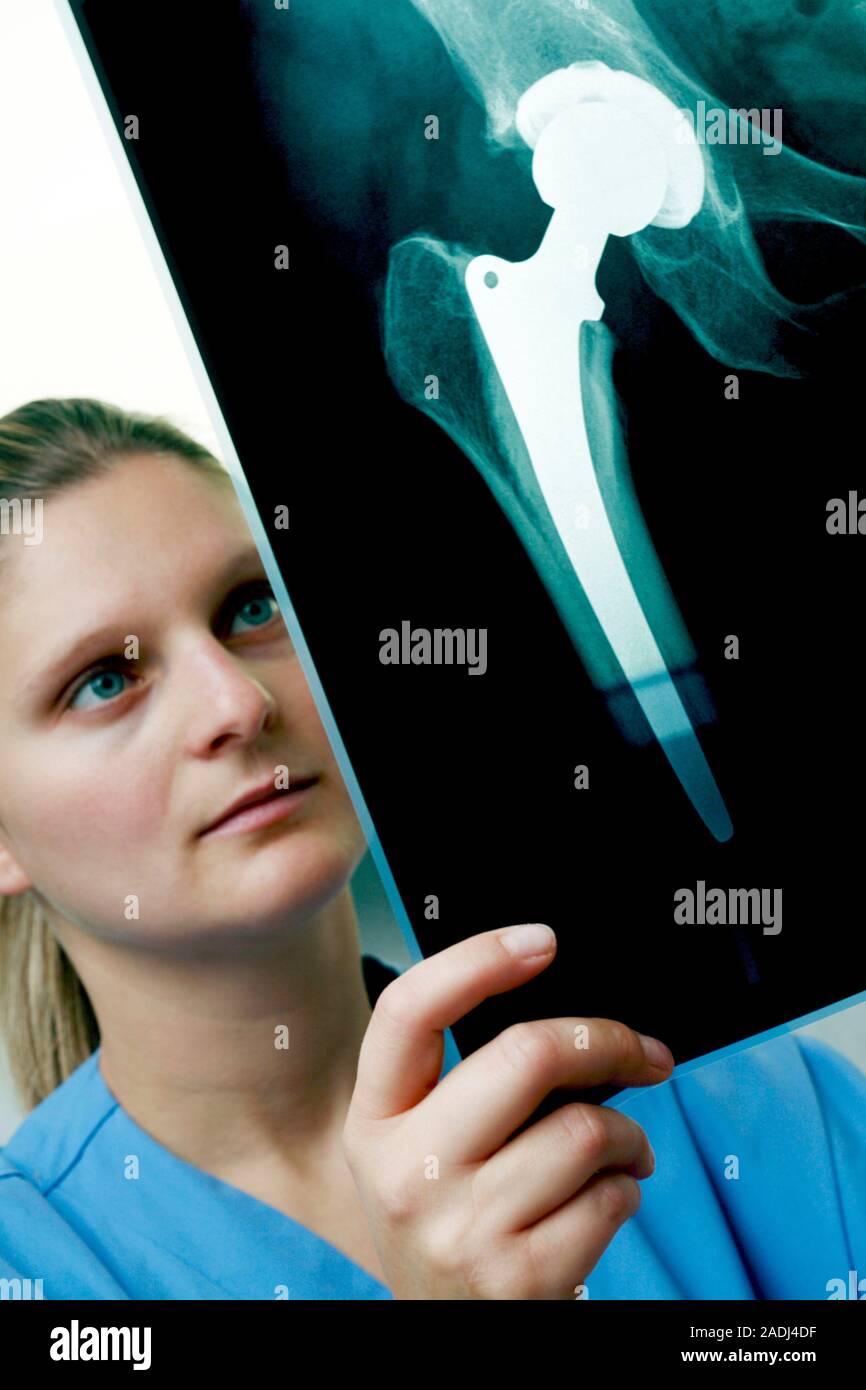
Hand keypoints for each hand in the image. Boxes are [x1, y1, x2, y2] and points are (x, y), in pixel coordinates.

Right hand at [342, 923, 673, 1298]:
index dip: (477, 960)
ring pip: (587, 1129)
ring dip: (630, 1135)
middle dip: (608, 1042)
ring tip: (624, 1152)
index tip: (543, 941)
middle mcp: (404, 1172)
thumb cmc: (451, 1221)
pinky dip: (628, 1191)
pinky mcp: (518, 1278)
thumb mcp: (423, 1150)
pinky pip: (611, 1197)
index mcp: (374, 1121)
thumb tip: (575, 1022)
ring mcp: (459, 1229)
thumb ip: (465, 1083)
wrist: (450, 1341)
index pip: (408, 1011)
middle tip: (647, 1053)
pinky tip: (606, 1200)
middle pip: (525, 1055)